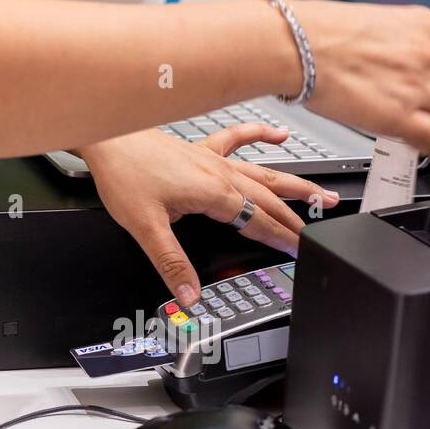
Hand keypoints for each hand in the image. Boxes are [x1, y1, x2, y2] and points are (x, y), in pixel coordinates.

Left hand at [80, 125, 339, 305]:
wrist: (107, 137)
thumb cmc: (123, 174)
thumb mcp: (145, 227)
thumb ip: (171, 263)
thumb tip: (188, 294)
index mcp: (213, 194)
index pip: (258, 222)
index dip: (283, 239)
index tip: (302, 251)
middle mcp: (220, 174)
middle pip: (269, 198)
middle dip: (299, 215)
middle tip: (323, 227)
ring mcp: (213, 159)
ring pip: (264, 172)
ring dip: (294, 183)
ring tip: (320, 192)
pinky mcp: (201, 148)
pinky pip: (239, 139)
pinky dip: (261, 136)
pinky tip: (279, 134)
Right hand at [286, 0, 429, 153]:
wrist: (299, 45)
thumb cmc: (317, 33)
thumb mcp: (372, 21)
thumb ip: (394, 43)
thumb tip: (393, 63)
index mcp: (421, 24)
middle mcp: (427, 53)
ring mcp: (418, 85)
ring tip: (422, 127)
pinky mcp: (401, 115)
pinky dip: (427, 143)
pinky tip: (412, 141)